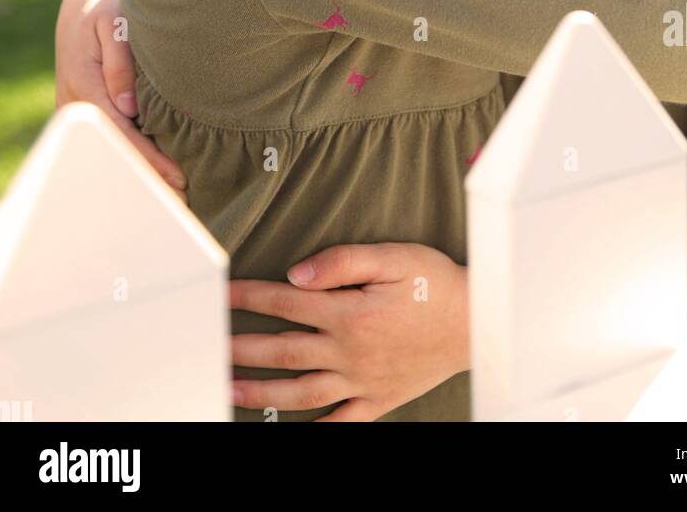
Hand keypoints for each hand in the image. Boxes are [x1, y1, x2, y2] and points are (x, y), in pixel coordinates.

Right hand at [55, 0, 186, 196]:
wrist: (86, 4)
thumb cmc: (110, 8)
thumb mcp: (116, 20)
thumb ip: (121, 59)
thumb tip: (128, 107)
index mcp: (84, 80)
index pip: (119, 130)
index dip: (148, 157)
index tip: (177, 177)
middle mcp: (75, 102)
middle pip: (112, 150)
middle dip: (145, 177)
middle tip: (183, 201)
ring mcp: (76, 111)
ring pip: (108, 149)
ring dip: (138, 173)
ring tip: (176, 198)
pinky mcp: (84, 113)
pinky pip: (108, 140)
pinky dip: (131, 158)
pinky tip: (158, 176)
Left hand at [230, 242, 468, 421]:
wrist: (478, 322)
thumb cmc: (436, 282)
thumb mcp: (393, 257)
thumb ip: (342, 261)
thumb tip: (297, 274)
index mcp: (348, 313)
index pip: (285, 303)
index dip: (249, 296)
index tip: (221, 293)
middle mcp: (348, 352)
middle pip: (282, 352)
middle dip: (241, 349)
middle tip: (209, 348)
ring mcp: (362, 381)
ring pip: (299, 393)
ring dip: (260, 393)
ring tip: (229, 391)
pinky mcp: (379, 399)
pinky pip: (342, 422)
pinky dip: (316, 429)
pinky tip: (293, 430)